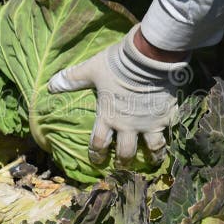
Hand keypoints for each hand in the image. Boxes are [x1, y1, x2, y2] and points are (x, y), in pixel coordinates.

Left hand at [48, 25, 189, 167]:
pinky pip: (171, 129)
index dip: (96, 154)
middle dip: (123, 162)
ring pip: (153, 148)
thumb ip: (72, 79)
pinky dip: (171, 134)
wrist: (148, 58)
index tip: (96, 161)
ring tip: (155, 160)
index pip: (99, 143)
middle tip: (123, 166)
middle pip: (126, 152)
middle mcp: (129, 126)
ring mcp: (150, 123)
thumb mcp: (91, 70)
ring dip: (153, 156)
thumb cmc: (117, 64)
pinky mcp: (167, 115)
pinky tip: (172, 134)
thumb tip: (50, 85)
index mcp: (109, 117)